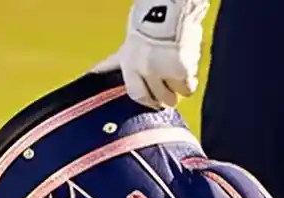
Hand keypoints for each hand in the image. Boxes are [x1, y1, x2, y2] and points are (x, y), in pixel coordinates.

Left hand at [92, 0, 209, 108]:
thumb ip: (115, 62)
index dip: (148, 100)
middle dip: (167, 98)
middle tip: (172, 92)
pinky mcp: (183, 70)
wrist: (170, 9)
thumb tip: (93, 73)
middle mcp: (147, 71)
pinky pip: (189, 86)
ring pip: (178, 94)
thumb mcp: (127, 45)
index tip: (154, 101)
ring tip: (182, 73)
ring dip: (181, 86)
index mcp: (130, 65)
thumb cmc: (147, 21)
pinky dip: (191, 79)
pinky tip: (189, 67)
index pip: (138, 95)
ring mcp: (165, 72)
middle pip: (161, 99)